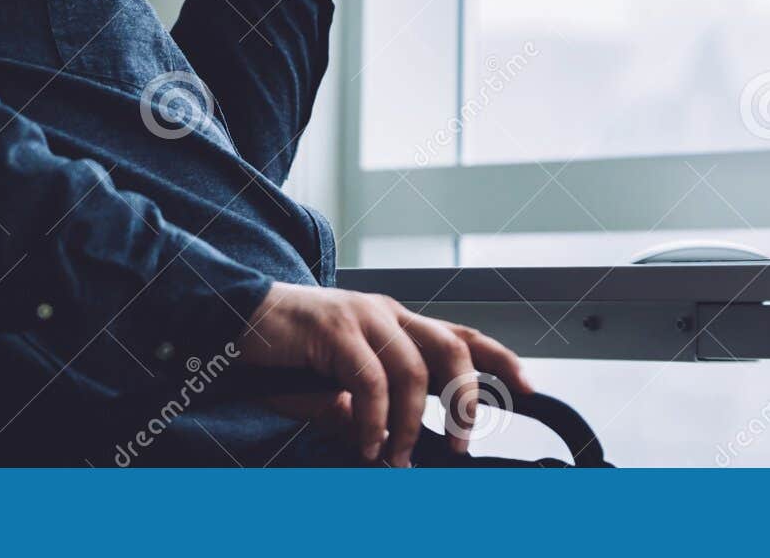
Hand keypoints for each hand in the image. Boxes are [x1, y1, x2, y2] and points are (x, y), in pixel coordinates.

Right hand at [237, 282, 533, 466]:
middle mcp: (388, 314)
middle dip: (466, 400)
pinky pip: (371, 380)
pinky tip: (368, 442)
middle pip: (452, 348)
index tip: (530, 388)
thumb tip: (395, 452)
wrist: (239, 321)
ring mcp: (363, 317)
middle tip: (461, 442)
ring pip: (415, 370)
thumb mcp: (338, 391)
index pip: (462, 336)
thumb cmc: (289, 354)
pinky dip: (375, 420)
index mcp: (396, 324)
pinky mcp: (335, 328)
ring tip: (396, 455)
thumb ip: (369, 415)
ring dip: (412, 424)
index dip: (501, 359)